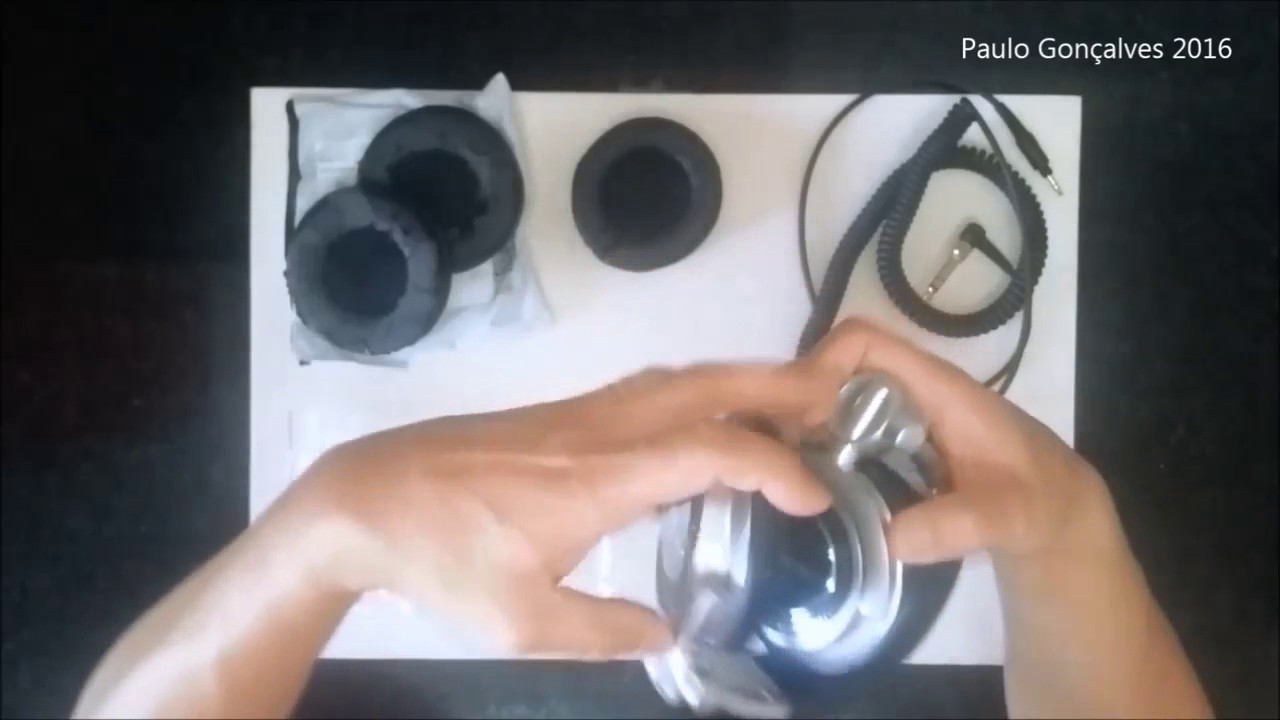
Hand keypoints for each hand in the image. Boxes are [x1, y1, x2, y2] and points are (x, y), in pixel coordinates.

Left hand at [282, 365, 833, 659]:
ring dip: (742, 383)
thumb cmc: (443, 559)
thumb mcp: (525, 623)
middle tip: (838, 403)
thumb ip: (606, 633)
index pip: (710, 451)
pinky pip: (649, 389)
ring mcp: (580, 413)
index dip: (775, 468)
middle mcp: (602, 429)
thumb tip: (668, 634)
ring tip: (791, 403)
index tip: (817, 496)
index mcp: (603, 477)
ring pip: (678, 378)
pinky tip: (708, 416)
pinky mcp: (561, 414)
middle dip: (780, 391)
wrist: (368, 499)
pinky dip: (699, 391)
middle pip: (707, 387)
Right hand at [795, 318, 1113, 571]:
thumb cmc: (1036, 501)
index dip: (820, 365)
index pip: (864, 344)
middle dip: (793, 402)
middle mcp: (906, 393)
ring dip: (795, 429)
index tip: (796, 421)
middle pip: (830, 370)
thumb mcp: (1008, 517)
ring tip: (774, 475)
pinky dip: (811, 452)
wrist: (1053, 513)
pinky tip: (799, 489)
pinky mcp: (887, 445)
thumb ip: (959, 524)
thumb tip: (890, 538)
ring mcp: (893, 418)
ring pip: (827, 401)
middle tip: (769, 457)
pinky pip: (836, 432)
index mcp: (935, 388)